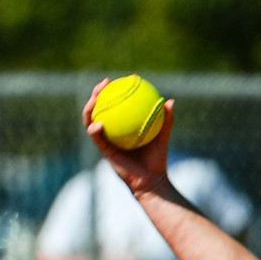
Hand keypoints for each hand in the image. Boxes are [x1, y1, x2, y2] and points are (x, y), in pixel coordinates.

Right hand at [82, 79, 172, 194]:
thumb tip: (170, 101)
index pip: (116, 104)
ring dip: (90, 107)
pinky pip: (96, 138)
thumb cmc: (158, 160)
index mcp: (122, 126)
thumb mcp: (162, 137)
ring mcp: (106, 140)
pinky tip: (98, 124)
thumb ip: (166, 120)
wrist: (151, 181)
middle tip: (105, 83)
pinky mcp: (104, 151)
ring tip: (95, 97)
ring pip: (91, 119)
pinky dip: (95, 130)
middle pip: (99, 107)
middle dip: (97, 92)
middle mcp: (112, 131)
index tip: (124, 78)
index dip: (117, 90)